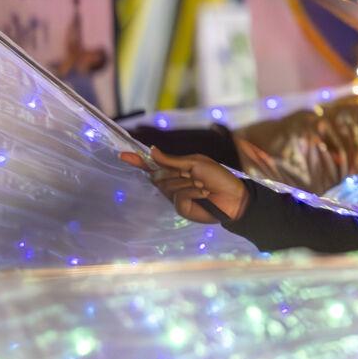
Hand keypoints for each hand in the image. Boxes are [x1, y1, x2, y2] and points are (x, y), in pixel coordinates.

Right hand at [120, 147, 248, 222]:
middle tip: (195, 175)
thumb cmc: (219, 177)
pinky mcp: (180, 207)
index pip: (153, 165)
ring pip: (168, 185)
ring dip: (188, 183)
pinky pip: (178, 196)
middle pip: (158, 175)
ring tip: (203, 186)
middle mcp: (172, 183)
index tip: (123, 155)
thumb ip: (172, 160)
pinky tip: (204, 195)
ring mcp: (175, 196)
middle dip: (175, 173)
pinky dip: (192, 192)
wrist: (234, 197)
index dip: (138, 160)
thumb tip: (151, 150)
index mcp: (176, 169)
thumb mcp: (196, 163)